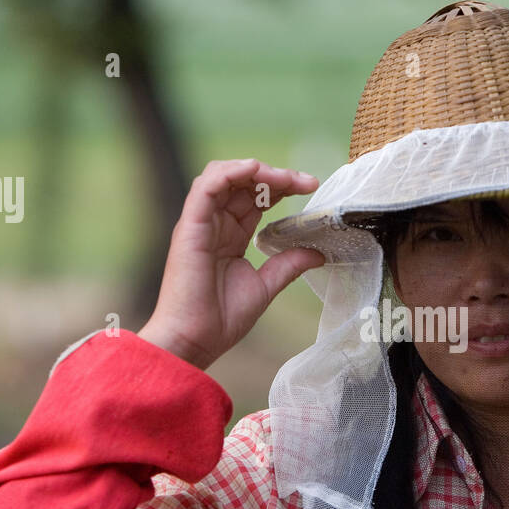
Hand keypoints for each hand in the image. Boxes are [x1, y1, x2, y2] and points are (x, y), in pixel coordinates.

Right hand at [137, 159, 324, 367]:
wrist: (195, 339)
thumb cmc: (220, 318)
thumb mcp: (265, 286)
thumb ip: (288, 265)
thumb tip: (318, 253)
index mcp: (230, 235)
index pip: (256, 198)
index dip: (283, 187)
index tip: (311, 187)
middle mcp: (214, 224)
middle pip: (244, 182)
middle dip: (277, 176)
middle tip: (306, 182)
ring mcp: (201, 222)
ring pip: (224, 176)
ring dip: (256, 170)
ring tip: (285, 178)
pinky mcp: (190, 226)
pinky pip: (206, 186)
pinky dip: (229, 172)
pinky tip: (254, 169)